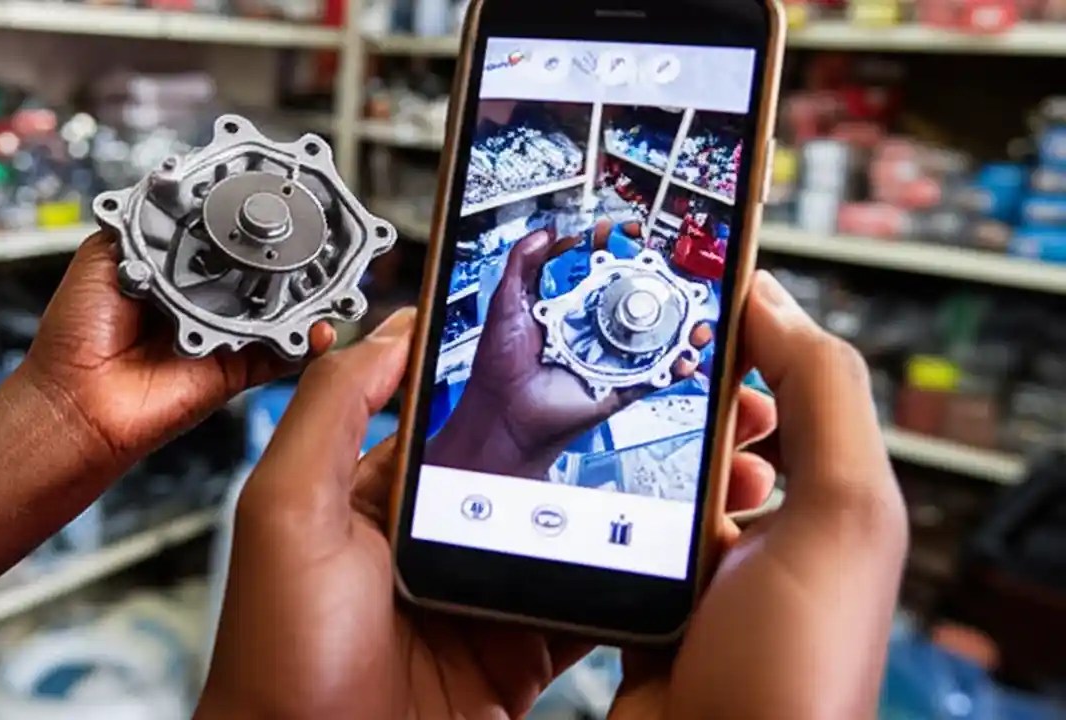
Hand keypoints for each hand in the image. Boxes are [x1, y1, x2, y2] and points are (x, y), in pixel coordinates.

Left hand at [17, 233, 334, 474]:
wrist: (78, 398)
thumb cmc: (76, 334)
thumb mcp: (103, 254)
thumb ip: (145, 225)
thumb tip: (180, 194)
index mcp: (172, 271)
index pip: (220, 240)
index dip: (243, 223)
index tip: (271, 202)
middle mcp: (199, 301)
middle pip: (255, 273)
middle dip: (282, 257)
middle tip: (308, 238)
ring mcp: (221, 336)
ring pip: (276, 312)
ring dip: (303, 298)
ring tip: (326, 276)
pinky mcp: (234, 372)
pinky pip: (279, 356)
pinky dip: (305, 344)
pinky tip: (319, 326)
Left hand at [199, 308, 779, 719]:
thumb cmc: (282, 657)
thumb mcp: (287, 511)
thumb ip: (333, 411)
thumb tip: (392, 331)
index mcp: (384, 491)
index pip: (464, 408)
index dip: (529, 372)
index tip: (591, 331)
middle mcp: (441, 534)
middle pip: (542, 465)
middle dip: (614, 430)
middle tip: (684, 398)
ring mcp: (486, 592)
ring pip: (581, 529)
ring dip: (646, 500)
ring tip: (715, 465)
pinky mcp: (521, 651)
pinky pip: (593, 606)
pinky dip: (645, 584)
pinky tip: (690, 552)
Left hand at [428, 229, 710, 477]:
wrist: (504, 411)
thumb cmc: (500, 364)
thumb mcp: (508, 301)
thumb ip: (523, 263)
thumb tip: (545, 233)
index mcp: (572, 308)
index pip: (606, 276)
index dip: (623, 259)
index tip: (639, 241)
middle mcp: (594, 331)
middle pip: (639, 305)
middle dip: (662, 291)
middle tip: (675, 278)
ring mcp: (610, 359)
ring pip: (654, 339)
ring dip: (680, 327)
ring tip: (694, 315)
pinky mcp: (619, 386)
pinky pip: (654, 375)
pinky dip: (675, 367)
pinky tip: (687, 354)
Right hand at [608, 270, 907, 719]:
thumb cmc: (796, 674)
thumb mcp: (845, 512)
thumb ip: (822, 394)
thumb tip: (772, 297)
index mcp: (809, 496)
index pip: (769, 381)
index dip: (729, 325)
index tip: (677, 270)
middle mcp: (748, 527)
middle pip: (690, 417)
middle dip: (652, 378)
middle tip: (600, 328)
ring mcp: (681, 565)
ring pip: (631, 467)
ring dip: (602, 439)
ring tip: (563, 395)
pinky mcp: (621, 597)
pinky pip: (591, 526)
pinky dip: (571, 502)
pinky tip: (547, 479)